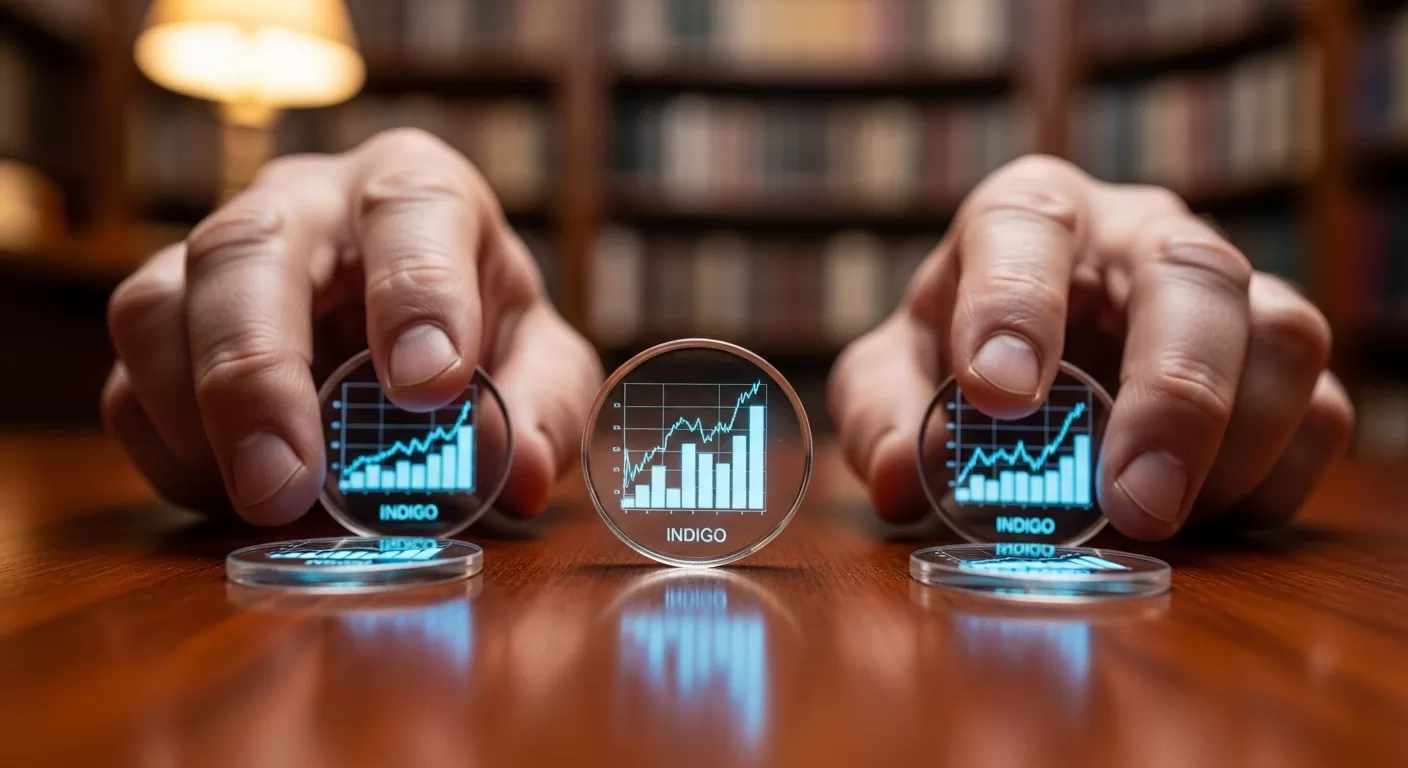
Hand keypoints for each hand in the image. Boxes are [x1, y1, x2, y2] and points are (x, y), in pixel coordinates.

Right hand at [103, 129, 602, 524]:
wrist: (410, 324)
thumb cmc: (478, 327)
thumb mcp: (540, 363)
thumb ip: (543, 408)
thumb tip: (518, 471)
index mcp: (416, 189)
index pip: (410, 210)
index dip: (417, 294)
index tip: (431, 387)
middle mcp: (306, 203)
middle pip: (245, 250)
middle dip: (257, 371)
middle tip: (289, 481)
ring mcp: (216, 256)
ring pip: (155, 306)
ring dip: (196, 414)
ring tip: (264, 497)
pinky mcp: (165, 326)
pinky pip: (126, 384)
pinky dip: (171, 450)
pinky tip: (233, 490)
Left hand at [828, 155, 1354, 539]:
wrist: (1021, 358)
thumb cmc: (956, 353)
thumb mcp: (891, 379)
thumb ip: (882, 418)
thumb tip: (905, 474)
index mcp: (1029, 213)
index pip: (1027, 224)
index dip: (1015, 304)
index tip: (996, 394)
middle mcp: (1135, 232)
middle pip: (1193, 274)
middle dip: (1174, 395)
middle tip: (1133, 502)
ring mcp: (1220, 287)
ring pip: (1283, 332)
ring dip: (1237, 442)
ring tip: (1160, 517)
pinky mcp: (1270, 357)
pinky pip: (1321, 406)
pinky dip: (1274, 477)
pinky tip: (1202, 516)